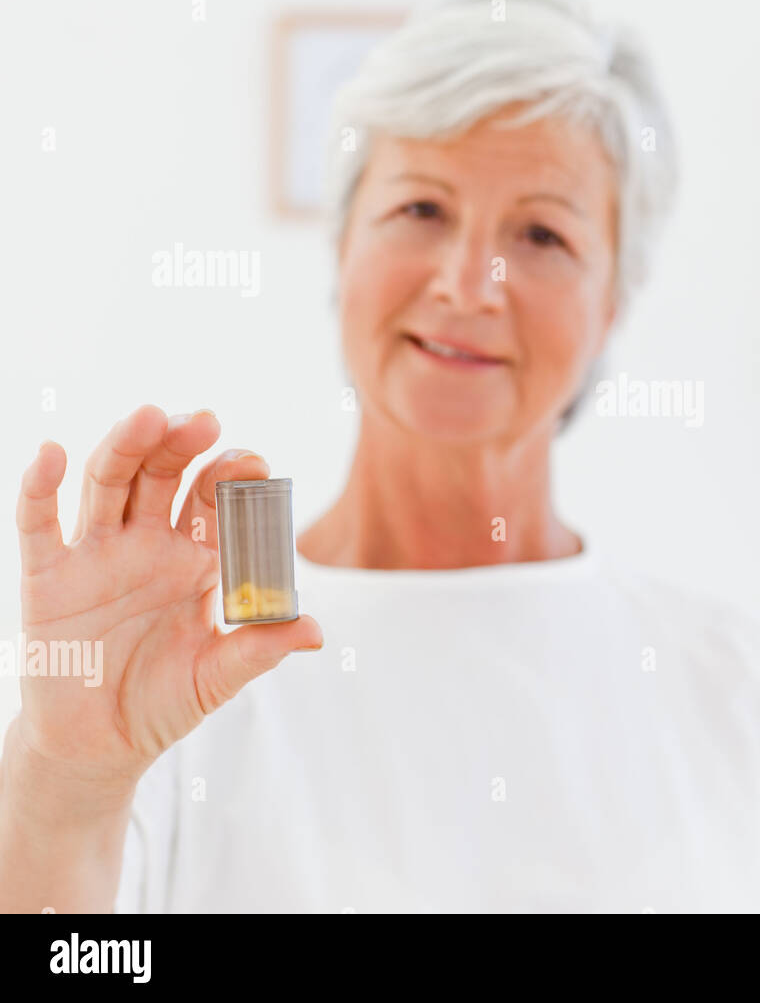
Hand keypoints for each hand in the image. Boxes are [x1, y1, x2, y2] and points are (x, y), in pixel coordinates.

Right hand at [12, 404, 321, 801]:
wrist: (99, 746)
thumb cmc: (165, 702)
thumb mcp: (216, 677)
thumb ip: (259, 649)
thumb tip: (315, 631)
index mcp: (196, 558)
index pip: (216, 501)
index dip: (232, 477)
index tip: (253, 463)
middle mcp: (148, 543)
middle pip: (164, 476)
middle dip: (182, 445)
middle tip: (205, 421)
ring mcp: (97, 554)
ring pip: (109, 484)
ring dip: (126, 447)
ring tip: (148, 416)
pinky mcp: (46, 576)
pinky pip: (39, 524)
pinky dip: (40, 486)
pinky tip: (53, 455)